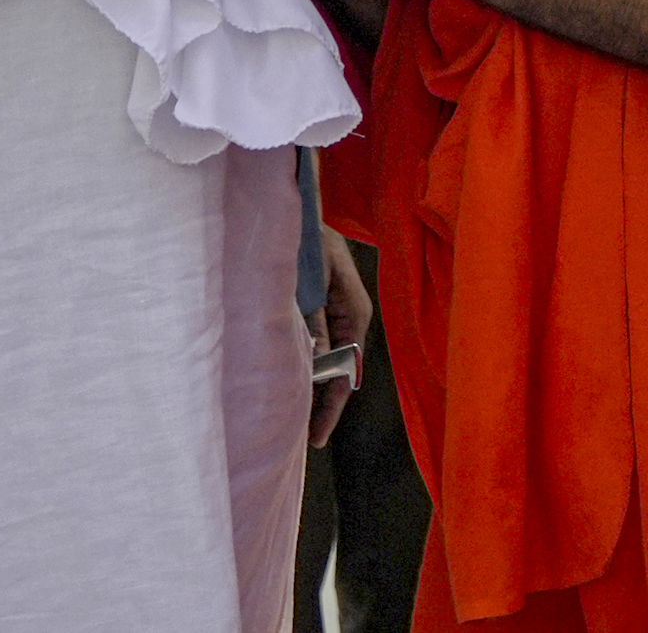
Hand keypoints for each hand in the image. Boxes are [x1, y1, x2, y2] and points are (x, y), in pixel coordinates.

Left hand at [311, 231, 372, 451]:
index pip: (345, 372)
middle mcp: (349, 319)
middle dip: (322, 404)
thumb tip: (316, 361)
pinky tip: (292, 381)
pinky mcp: (320, 308)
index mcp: (354, 313)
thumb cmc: (310, 237)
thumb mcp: (316, 277)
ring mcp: (335, 314)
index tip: (317, 437)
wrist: (301, 208)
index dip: (331, 406)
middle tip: (304, 438)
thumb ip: (315, 318)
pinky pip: (316, 344)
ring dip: (313, 387)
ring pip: (326, 361)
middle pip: (337, 372)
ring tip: (296, 420)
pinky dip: (307, 365)